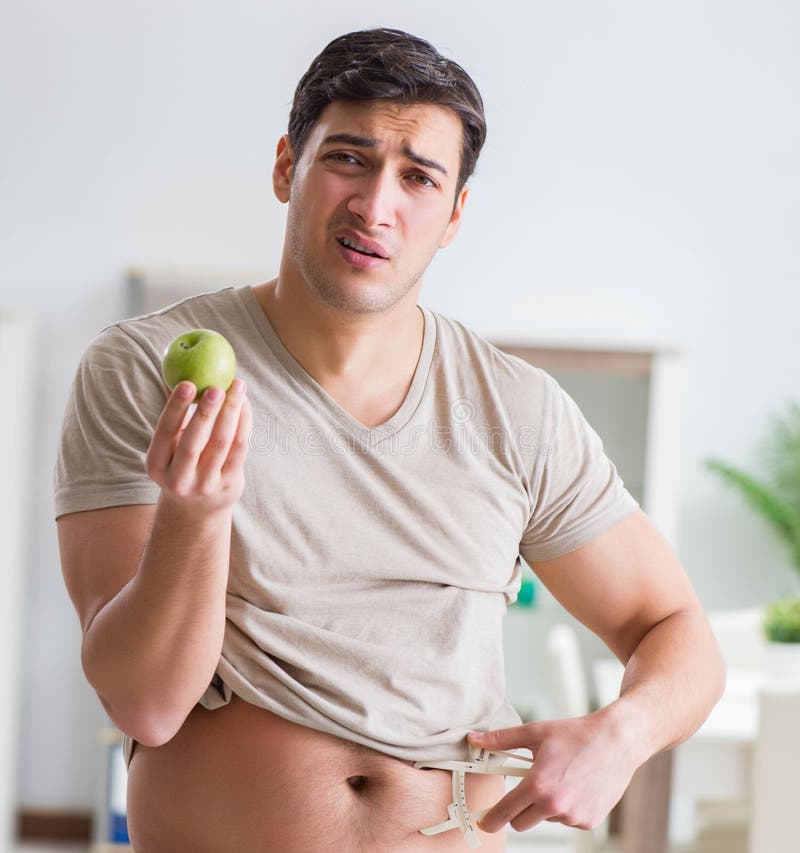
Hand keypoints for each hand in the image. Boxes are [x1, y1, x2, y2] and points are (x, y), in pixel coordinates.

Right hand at [145, 378, 251, 512]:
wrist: (197, 508)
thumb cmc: (181, 462)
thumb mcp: (169, 446)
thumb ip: (175, 416)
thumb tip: (177, 371)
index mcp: (156, 464)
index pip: (164, 432)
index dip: (176, 407)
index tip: (187, 382)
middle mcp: (178, 478)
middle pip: (194, 441)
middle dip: (206, 412)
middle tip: (218, 386)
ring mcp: (205, 484)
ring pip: (221, 443)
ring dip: (232, 412)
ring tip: (238, 386)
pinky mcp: (228, 484)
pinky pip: (239, 449)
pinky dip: (244, 424)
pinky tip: (245, 404)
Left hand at [468, 708, 639, 833]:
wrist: (616, 741)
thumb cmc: (576, 735)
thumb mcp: (535, 732)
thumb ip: (502, 739)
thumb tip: (475, 739)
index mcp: (538, 784)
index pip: (505, 811)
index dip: (491, 819)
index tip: (484, 823)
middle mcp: (555, 805)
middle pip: (522, 823)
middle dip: (518, 809)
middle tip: (527, 788)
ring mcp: (573, 816)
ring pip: (546, 818)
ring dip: (546, 804)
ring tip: (560, 777)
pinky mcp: (589, 821)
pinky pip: (567, 819)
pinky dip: (566, 806)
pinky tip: (576, 785)